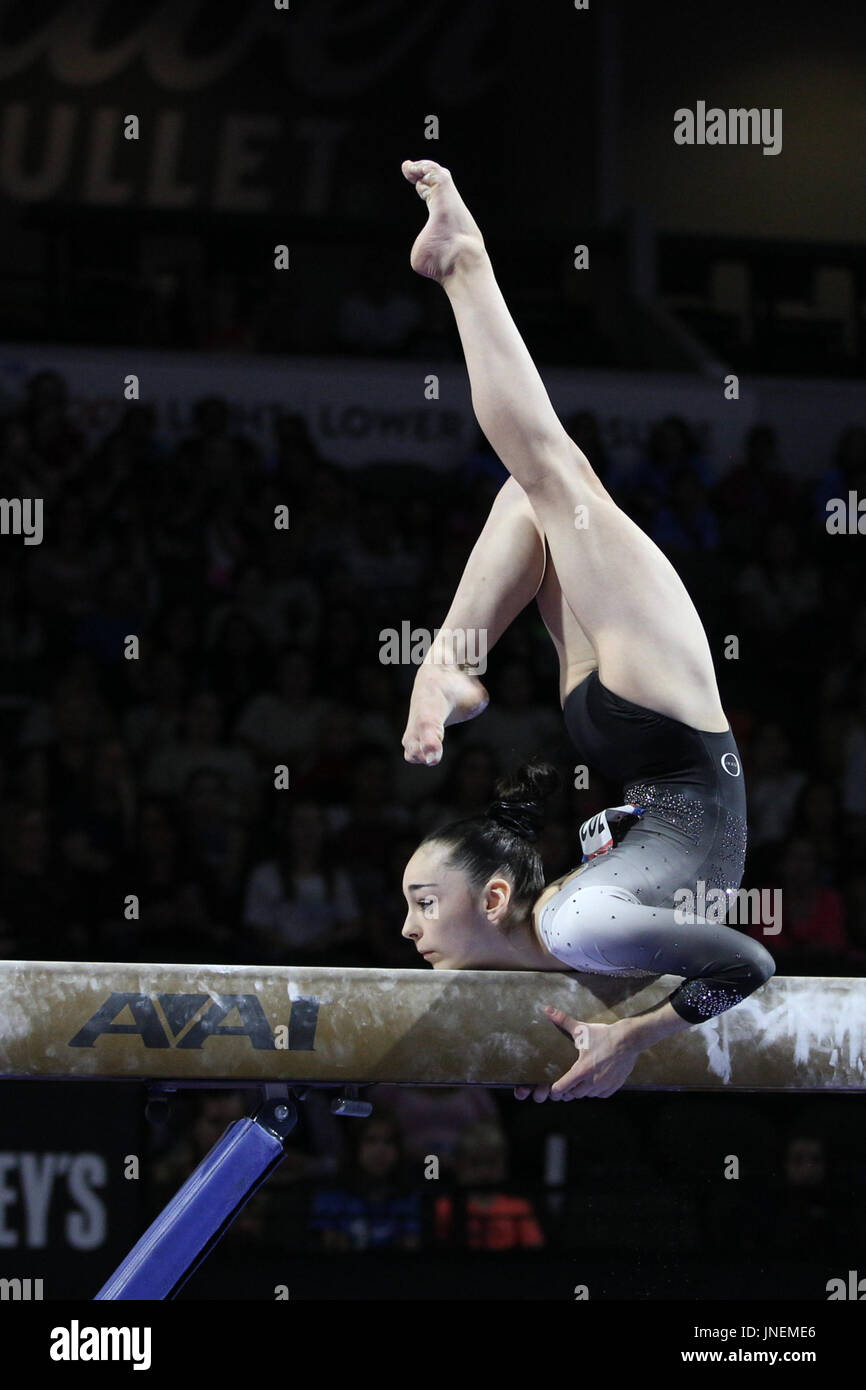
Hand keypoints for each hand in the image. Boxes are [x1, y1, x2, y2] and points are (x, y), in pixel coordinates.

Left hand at [514, 1007, 638, 1101]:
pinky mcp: (615, 1085)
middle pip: (574, 1094)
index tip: (554, 1088)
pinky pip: (602, 1095)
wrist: (628, 1039)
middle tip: (566, 1085)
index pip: (563, 1087)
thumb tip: (546, 1009)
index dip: (556, 1089)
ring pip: (588, 1095)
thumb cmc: (603, 1035)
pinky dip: (596, 1092)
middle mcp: (593, 1081)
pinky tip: (594, 1084)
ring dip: (582, 1091)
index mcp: (582, 1069)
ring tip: (579, 1084)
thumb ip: (562, 1020)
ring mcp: (605, 1084)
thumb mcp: (581, 1029)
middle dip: (569, 1091)